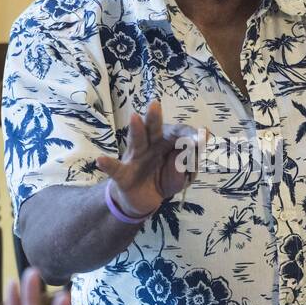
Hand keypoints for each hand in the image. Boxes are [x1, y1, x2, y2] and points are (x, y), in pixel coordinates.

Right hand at [96, 100, 201, 215]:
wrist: (143, 200)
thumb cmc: (164, 179)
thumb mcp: (182, 173)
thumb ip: (191, 161)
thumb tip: (201, 144)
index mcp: (165, 142)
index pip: (178, 134)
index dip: (190, 135)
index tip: (204, 136)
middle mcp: (149, 145)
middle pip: (153, 130)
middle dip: (154, 118)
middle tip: (155, 104)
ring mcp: (135, 159)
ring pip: (136, 142)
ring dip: (135, 130)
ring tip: (134, 118)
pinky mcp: (124, 176)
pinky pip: (116, 169)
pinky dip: (108, 165)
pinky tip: (100, 160)